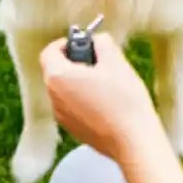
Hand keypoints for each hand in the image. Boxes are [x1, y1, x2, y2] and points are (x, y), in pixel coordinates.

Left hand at [40, 34, 164, 161]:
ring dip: (80, 81)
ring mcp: (62, 117)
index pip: (49, 52)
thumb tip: (98, 40)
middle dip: (75, 61)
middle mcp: (53, 98)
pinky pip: (73, 107)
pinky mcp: (73, 130)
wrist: (133, 141)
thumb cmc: (124, 100)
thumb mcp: (116, 62)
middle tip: (99, 60)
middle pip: (57, 71)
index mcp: (58, 78)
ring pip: (65, 90)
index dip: (66, 43)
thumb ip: (102, 43)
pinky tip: (108, 102)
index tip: (84, 43)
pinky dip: (84, 99)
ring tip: (107, 82)